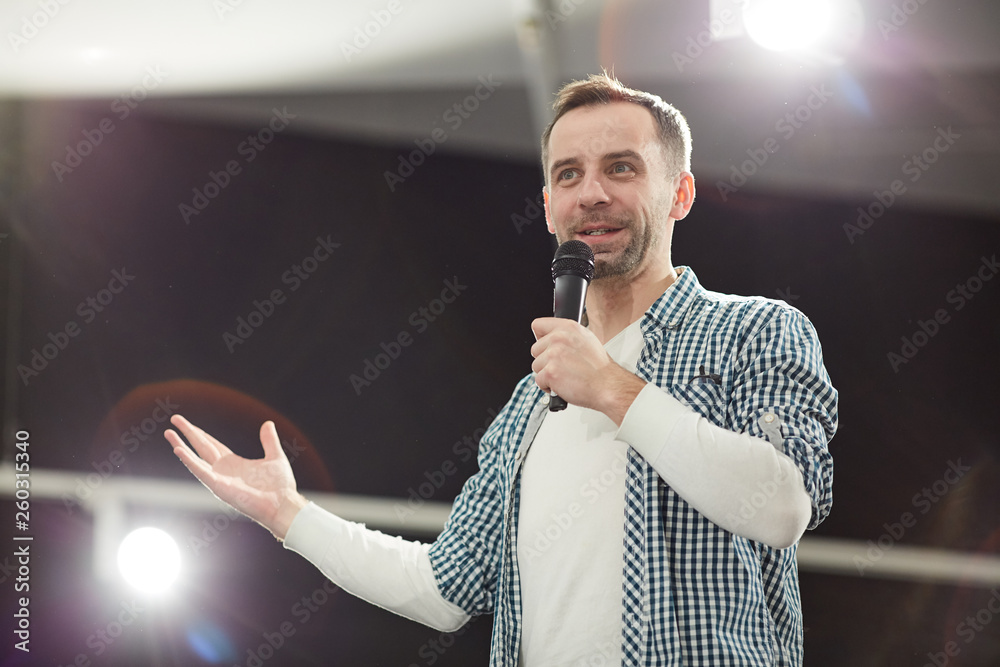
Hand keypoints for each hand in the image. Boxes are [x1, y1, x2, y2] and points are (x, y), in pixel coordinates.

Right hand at [164, 414, 307, 540]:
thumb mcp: (274, 456)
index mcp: (234, 463)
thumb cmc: (280, 486)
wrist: (283, 503)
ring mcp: (219, 479)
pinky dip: (189, 461)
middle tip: (174, 420)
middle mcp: (223, 471)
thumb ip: (269, 440)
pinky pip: (201, 472)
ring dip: (182, 446)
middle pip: (201, 447)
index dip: (200, 433)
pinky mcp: (219, 487)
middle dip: (187, 434)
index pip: (212, 445)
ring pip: (196, 459)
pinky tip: (179, 450)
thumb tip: (268, 423)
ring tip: (169, 433)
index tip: (187, 423)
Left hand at [530, 317, 645, 424]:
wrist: (608, 385)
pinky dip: (548, 387)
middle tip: (562, 367)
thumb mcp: (587, 340)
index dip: (540, 338)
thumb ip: (567, 336)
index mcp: (568, 327)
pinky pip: (538, 381)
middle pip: (535, 349)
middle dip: (545, 361)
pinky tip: (562, 385)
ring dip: (547, 374)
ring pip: (536, 366)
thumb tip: (552, 338)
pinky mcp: (550, 371)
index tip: (546, 347)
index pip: (538, 325)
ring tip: (565, 376)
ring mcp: (553, 354)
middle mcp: (559, 338)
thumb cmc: (600, 368)